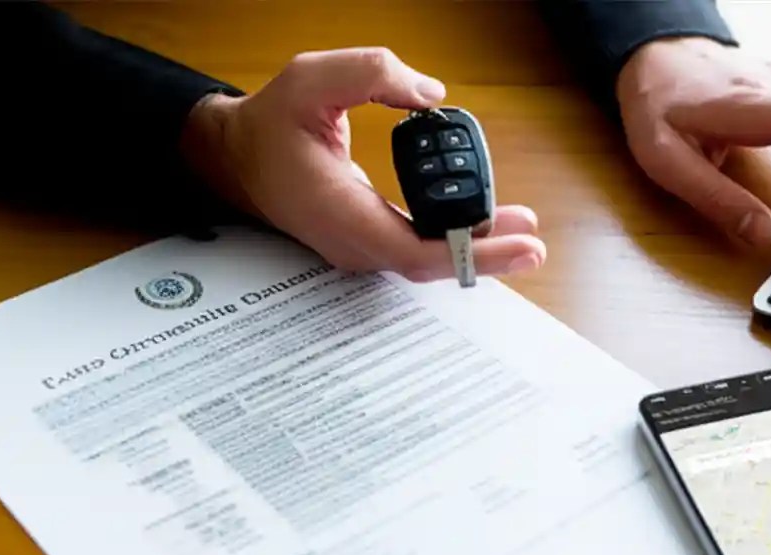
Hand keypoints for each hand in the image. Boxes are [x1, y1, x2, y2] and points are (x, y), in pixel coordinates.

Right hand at [180, 48, 545, 281]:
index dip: (469, 252)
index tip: (514, 245)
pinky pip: (419, 248)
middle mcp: (353, 242)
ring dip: (477, 246)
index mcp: (339, 212)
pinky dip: (456, 239)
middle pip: (430, 263)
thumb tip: (430, 95)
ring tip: (522, 229)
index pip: (414, 249)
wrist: (236, 159)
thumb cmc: (270, 125)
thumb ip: (371, 75)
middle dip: (487, 254)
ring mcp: (360, 247)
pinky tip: (487, 224)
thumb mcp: (311, 79)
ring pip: (428, 259)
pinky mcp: (368, 240)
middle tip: (534, 241)